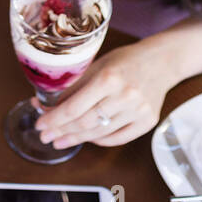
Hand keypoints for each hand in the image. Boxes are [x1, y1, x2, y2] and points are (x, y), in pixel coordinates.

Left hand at [33, 44, 175, 147]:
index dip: (54, 119)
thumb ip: (73, 86)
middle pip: (85, 122)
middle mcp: (125, 95)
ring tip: (60, 141)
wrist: (161, 62)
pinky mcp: (147, 122)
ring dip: (76, 139)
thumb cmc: (125, 61)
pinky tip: (86, 138)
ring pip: (99, 133)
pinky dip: (98, 140)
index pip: (74, 106)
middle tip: (46, 136)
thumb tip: (44, 104)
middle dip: (61, 131)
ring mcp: (138, 111)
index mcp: (109, 78)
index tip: (40, 124)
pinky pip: (117, 138)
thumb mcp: (97, 66)